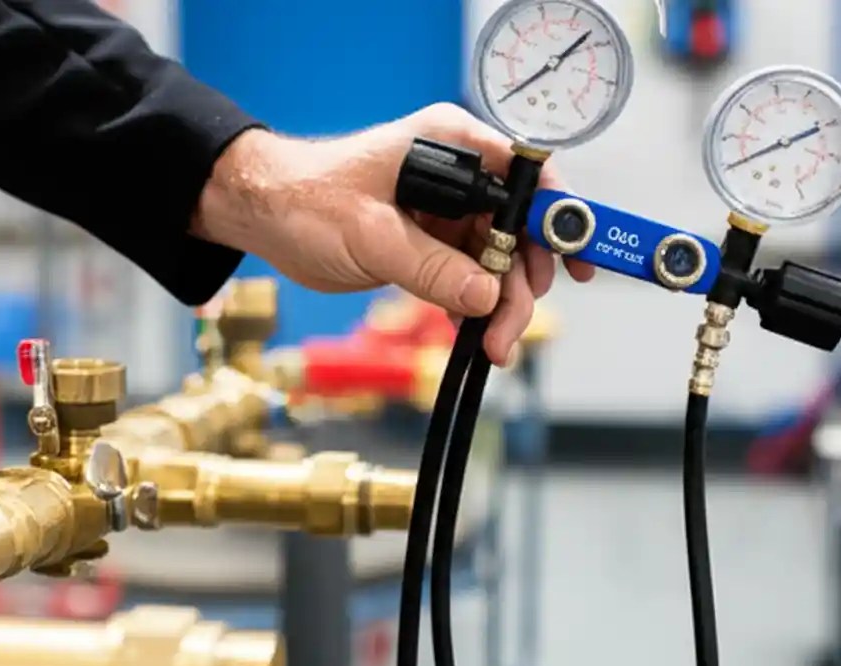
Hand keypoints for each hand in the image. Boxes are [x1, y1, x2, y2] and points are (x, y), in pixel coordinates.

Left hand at [191, 103, 593, 366]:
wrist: (265, 214)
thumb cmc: (306, 201)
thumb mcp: (370, 236)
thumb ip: (431, 268)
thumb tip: (487, 295)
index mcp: (451, 146)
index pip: (527, 176)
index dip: (558, 218)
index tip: (575, 262)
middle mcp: (459, 174)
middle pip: (520, 229)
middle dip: (523, 282)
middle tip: (510, 329)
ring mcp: (448, 209)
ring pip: (500, 260)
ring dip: (502, 304)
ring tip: (494, 345)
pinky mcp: (433, 241)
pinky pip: (472, 276)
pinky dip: (477, 305)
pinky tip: (473, 332)